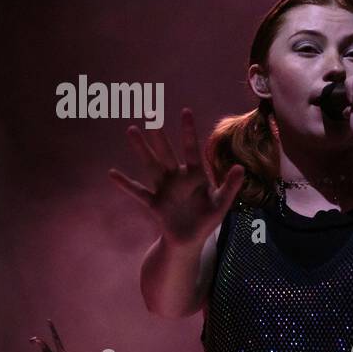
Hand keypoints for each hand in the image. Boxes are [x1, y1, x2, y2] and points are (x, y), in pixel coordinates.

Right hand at [109, 107, 243, 246]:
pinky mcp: (154, 203)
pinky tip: (112, 173)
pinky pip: (138, 192)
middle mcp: (177, 177)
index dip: (188, 131)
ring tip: (132, 129)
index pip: (191, 148)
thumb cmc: (206, 220)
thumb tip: (240, 168)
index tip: (185, 111)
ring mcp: (164, 189)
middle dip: (158, 133)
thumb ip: (230, 186)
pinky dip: (125, 184)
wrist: (189, 241)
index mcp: (195, 175)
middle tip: (149, 112)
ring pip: (151, 165)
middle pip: (166, 151)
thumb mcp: (221, 204)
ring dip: (141, 148)